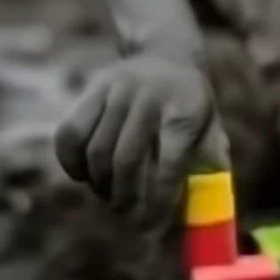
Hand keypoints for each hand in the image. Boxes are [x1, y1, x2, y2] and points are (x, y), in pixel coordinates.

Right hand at [54, 55, 229, 225]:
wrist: (167, 52)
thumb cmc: (189, 103)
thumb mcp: (210, 126)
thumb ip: (209, 165)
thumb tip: (207, 213)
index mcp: (186, 109)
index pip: (170, 164)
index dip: (159, 201)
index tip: (153, 227)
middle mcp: (151, 96)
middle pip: (126, 161)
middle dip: (124, 198)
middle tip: (127, 216)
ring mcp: (118, 89)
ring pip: (96, 152)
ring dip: (100, 186)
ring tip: (111, 197)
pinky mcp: (92, 88)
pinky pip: (69, 135)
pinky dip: (72, 164)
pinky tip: (85, 176)